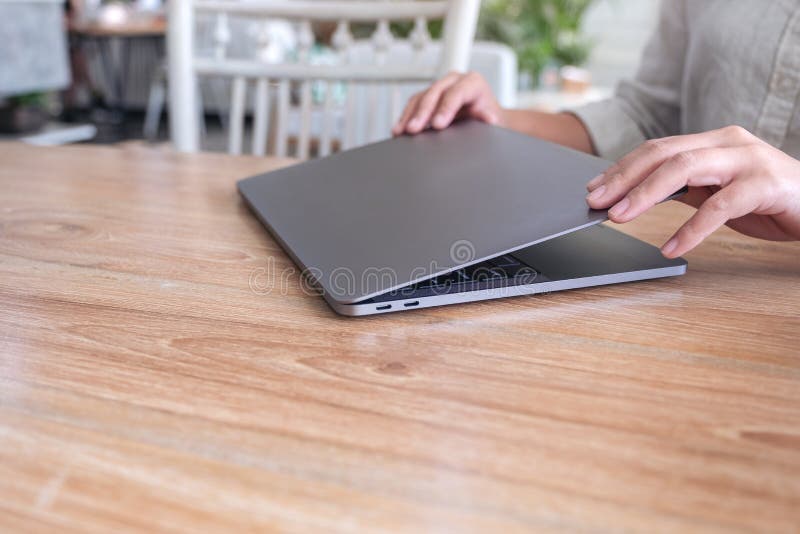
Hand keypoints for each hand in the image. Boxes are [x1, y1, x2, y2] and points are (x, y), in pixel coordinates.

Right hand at [392, 71, 502, 135]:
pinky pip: (414, 105)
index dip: (446, 108)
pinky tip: (399, 130)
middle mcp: (455, 81)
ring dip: (409, 115)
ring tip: (401, 131)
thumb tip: (489, 120)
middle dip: (423, 113)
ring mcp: (440, 88)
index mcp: (473, 83)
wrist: (486, 120)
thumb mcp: (493, 119)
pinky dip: (406, 118)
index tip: (438, 125)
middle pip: (435, 94)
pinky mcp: (429, 97)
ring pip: (420, 98)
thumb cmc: (490, 119)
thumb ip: (488, 118)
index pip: (456, 93)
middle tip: (414, 129)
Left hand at [585, 126, 799, 256]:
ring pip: (686, 168)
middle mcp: (728, 142)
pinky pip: (721, 206)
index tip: (594, 189)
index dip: (622, 168)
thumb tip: (633, 197)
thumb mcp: (715, 191)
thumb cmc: (766, 200)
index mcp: (712, 141)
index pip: (657, 149)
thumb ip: (683, 188)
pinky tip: (671, 247)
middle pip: (664, 154)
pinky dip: (691, 229)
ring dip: (647, 194)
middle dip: (625, 178)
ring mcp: (748, 160)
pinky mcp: (766, 185)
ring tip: (622, 217)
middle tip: (597, 202)